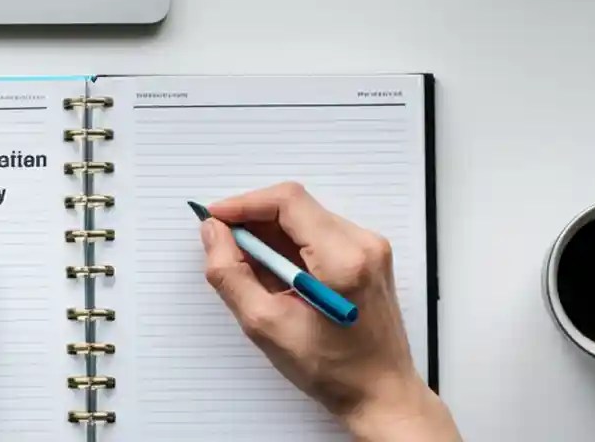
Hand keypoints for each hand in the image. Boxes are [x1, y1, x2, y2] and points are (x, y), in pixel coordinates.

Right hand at [201, 183, 460, 441]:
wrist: (380, 393)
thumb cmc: (331, 370)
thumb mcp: (266, 325)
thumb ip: (231, 274)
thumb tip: (213, 233)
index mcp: (343, 260)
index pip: (288, 202)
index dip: (244, 203)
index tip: (214, 217)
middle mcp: (363, 244)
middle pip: (296, 207)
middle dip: (254, 220)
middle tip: (223, 243)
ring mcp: (370, 248)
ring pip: (306, 218)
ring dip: (271, 234)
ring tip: (251, 268)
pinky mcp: (369, 255)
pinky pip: (320, 233)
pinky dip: (291, 245)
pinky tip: (278, 275)